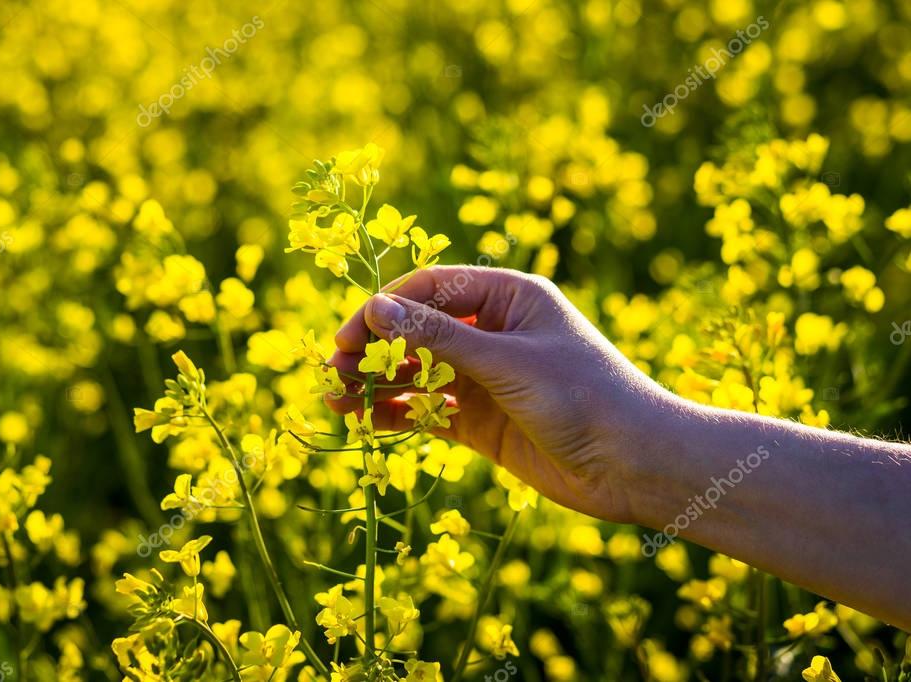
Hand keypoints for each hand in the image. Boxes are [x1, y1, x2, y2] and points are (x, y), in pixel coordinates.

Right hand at [327, 266, 674, 523]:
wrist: (635, 466)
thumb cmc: (584, 396)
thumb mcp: (507, 361)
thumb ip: (440, 337)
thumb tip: (376, 309)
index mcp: (508, 297)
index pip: (431, 290)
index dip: (385, 310)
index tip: (349, 336)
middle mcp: (494, 332)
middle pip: (418, 332)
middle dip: (374, 350)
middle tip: (332, 373)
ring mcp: (487, 378)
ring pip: (419, 373)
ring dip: (378, 384)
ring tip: (334, 402)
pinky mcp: (483, 420)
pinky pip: (430, 410)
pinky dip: (399, 413)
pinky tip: (365, 422)